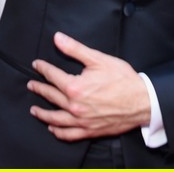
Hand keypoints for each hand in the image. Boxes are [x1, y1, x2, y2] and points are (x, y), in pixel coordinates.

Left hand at [27, 32, 150, 140]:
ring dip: (43, 113)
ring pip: (55, 118)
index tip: (37, 65)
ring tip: (34, 110)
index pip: (52, 76)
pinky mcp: (90, 130)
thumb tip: (58, 38)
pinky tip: (53, 128)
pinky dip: (58, 131)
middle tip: (32, 85)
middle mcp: (75, 106)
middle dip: (39, 88)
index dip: (43, 69)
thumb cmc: (123, 80)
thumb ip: (75, 49)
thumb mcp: (98, 59)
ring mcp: (81, 120)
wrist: (142, 101)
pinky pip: (69, 134)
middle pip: (51, 96)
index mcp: (75, 87)